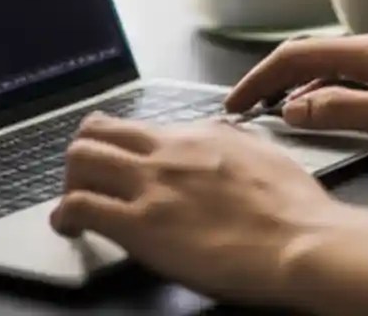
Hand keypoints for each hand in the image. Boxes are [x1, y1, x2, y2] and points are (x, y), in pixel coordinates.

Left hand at [51, 114, 343, 305]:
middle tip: (85, 181)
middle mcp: (165, 152)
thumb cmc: (294, 208)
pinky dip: (65, 217)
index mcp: (196, 135)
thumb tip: (218, 135)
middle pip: (94, 133)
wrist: (302, 242)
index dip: (110, 142)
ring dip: (68, 183)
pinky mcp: (140, 226)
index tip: (109, 158)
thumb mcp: (262, 152)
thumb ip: (230, 141)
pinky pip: (81, 207)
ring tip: (73, 206)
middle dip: (82, 156)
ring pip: (79, 161)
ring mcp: (150, 187)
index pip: (131, 125)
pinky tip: (70, 229)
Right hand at [225, 32, 367, 154]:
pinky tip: (312, 116)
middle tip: (240, 110)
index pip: (297, 56)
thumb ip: (342, 110)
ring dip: (290, 89)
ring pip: (321, 69)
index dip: (260, 78)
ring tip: (268, 116)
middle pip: (304, 56)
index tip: (235, 105)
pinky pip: (341, 80)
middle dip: (267, 80)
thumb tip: (292, 108)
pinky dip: (316, 95)